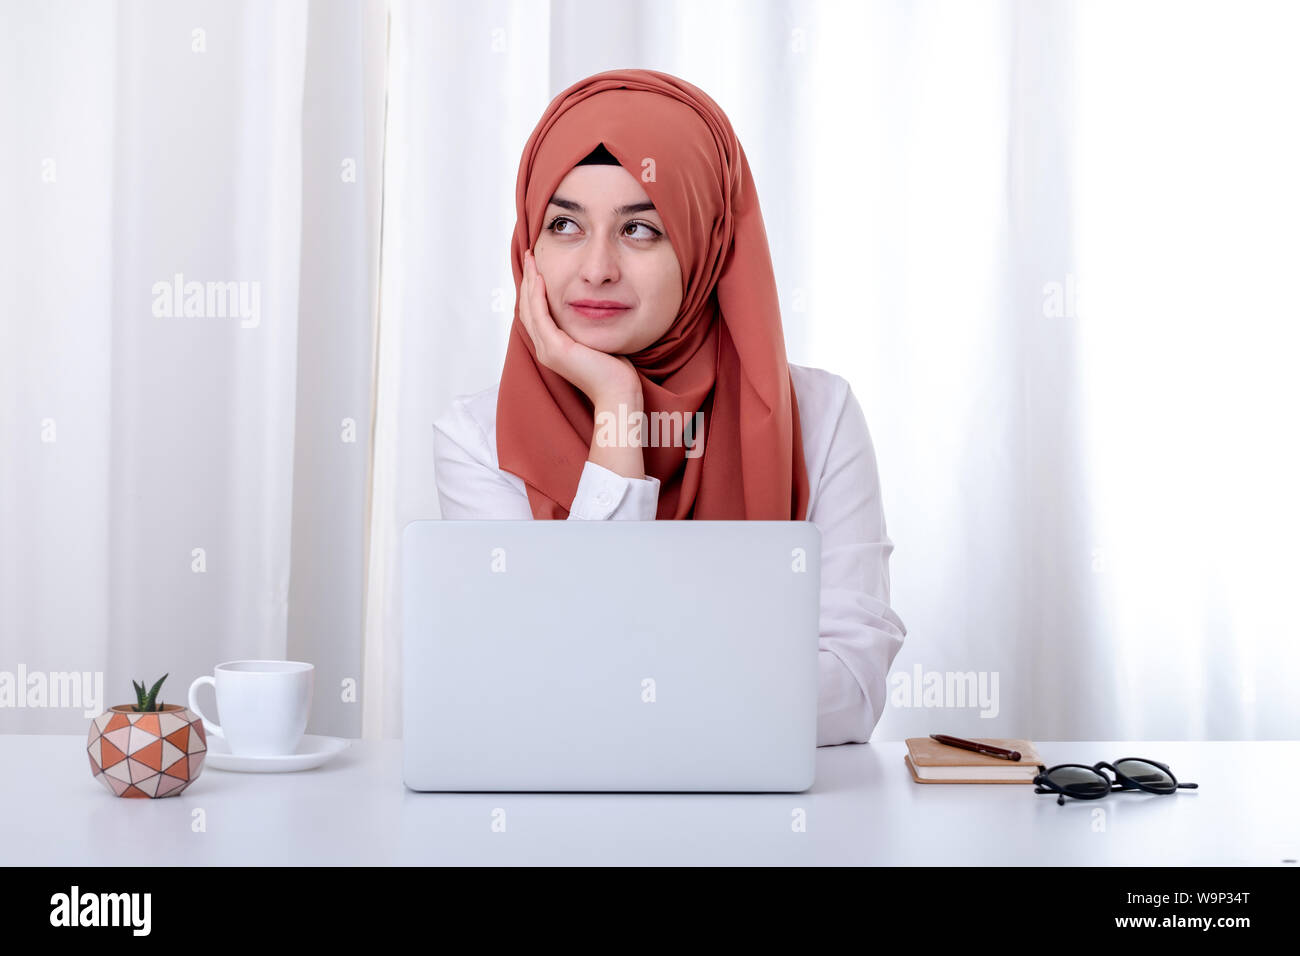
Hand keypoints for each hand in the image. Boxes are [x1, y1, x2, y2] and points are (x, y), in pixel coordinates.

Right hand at [519, 249, 641, 405]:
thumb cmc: (615, 370)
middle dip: (528, 280)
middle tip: (529, 256)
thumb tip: (597, 307)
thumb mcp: (597, 340)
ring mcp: (548, 350)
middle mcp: (545, 349)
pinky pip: (541, 315)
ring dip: (529, 282)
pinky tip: (539, 278)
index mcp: (552, 348)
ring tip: (531, 260)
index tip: (537, 267)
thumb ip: (589, 325)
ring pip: (530, 308)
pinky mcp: (556, 348)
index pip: (536, 313)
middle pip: (528, 308)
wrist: (618, 392)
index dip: (534, 289)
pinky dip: (537, 295)